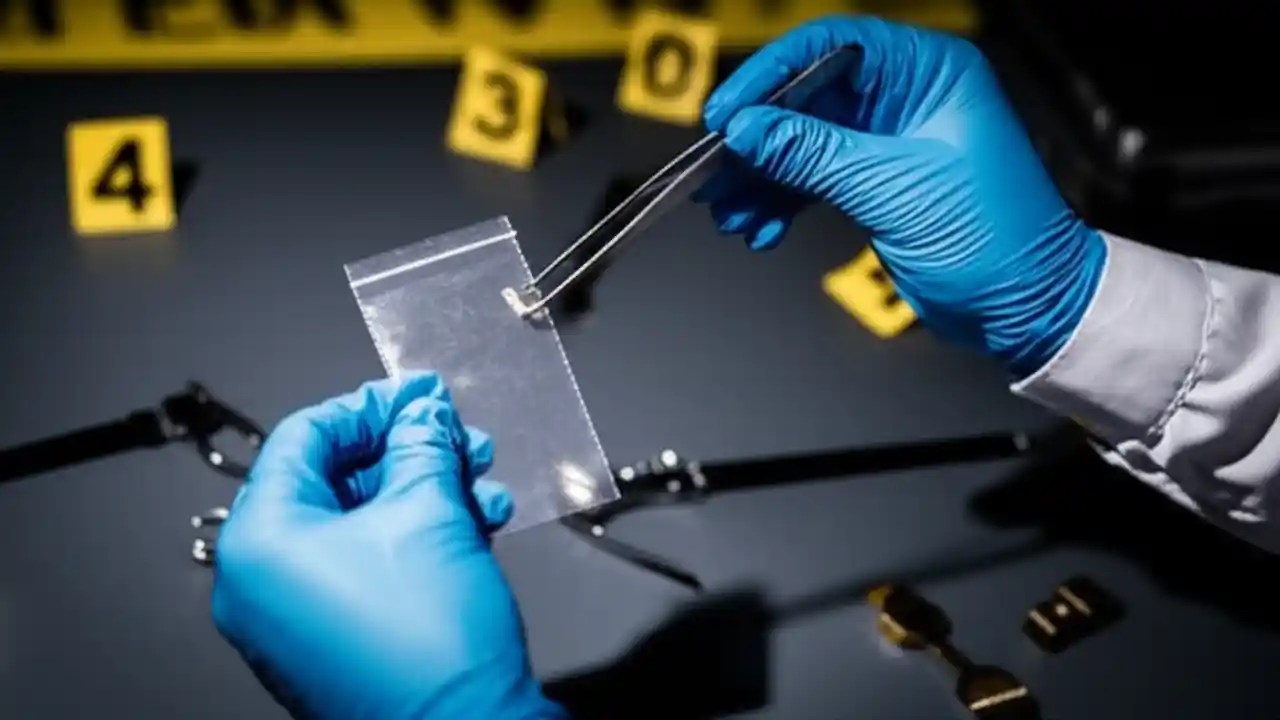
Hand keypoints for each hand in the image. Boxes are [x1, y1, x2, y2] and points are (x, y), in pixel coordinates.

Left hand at [211, 374, 564, 719]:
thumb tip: (422, 412)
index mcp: (259, 543)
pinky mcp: (337, 643)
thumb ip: (422, 444)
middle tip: (458, 435)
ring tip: (482, 484)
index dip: (370, 405)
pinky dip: (418, 538)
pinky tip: (476, 524)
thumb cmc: (430, 643)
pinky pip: (369, 566)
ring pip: (362, 524)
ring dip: (427, 493)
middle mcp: (262, 585)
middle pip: (335, 481)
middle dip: (411, 451)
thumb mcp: (430, 512)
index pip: (304, 438)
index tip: (419, 393)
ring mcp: (297, 620)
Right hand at [698, 16, 1106, 376]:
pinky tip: (760, 227)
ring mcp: (890, 140)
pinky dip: (783, 201)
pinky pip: (813, 177)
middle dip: (758, 137)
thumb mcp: (893, 189)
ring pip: (802, 141)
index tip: (728, 112)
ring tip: (730, 211)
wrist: (1026, 305)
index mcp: (929, 73)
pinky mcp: (878, 182)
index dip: (771, 75)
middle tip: (715, 168)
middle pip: (807, 96)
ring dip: (762, 177)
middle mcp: (908, 96)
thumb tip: (748, 129)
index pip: (832, 47)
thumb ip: (813, 154)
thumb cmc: (996, 238)